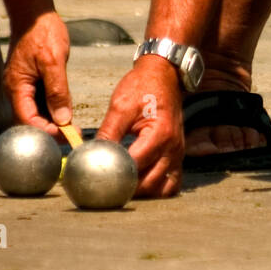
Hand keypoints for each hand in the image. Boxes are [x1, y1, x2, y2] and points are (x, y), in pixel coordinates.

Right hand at [3, 11, 71, 137]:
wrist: (34, 13)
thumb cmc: (42, 32)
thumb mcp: (54, 62)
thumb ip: (58, 92)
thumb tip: (62, 119)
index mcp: (16, 86)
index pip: (27, 119)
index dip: (45, 131)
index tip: (65, 135)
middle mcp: (15, 89)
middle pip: (29, 119)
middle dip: (49, 129)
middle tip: (72, 133)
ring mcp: (21, 85)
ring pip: (34, 111)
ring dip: (51, 120)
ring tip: (71, 126)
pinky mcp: (29, 80)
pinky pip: (38, 100)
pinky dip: (50, 108)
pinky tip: (65, 110)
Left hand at [96, 57, 182, 197]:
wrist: (165, 76)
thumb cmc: (144, 87)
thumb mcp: (121, 106)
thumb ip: (108, 132)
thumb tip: (92, 154)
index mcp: (159, 134)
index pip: (136, 165)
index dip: (117, 175)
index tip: (99, 180)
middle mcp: (173, 147)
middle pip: (150, 182)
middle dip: (129, 189)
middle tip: (107, 190)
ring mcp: (178, 153)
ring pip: (163, 188)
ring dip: (144, 192)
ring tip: (123, 189)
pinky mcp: (178, 155)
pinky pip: (172, 182)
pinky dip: (158, 188)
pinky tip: (142, 186)